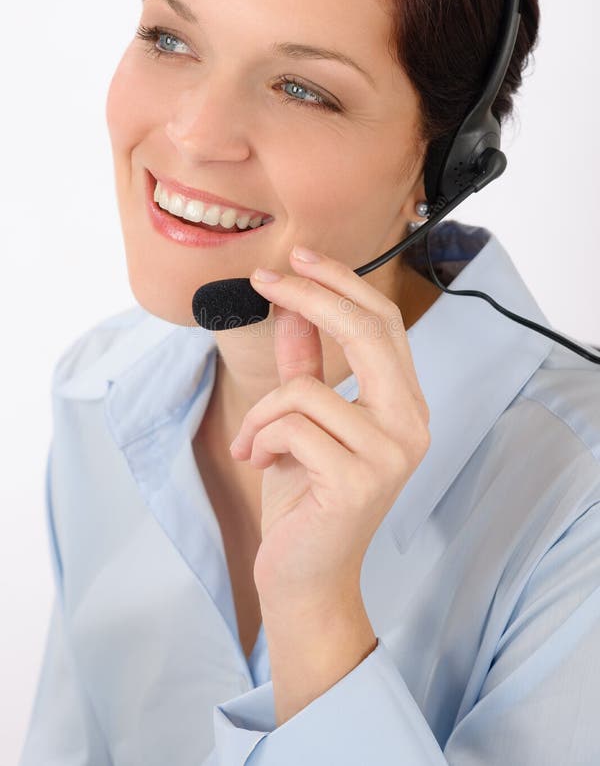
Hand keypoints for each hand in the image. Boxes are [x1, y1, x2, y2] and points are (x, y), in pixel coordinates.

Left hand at [229, 245, 430, 612]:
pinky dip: (259, 438)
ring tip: (251, 443)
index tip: (298, 257)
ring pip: (307, 390)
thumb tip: (290, 305)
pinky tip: (257, 463)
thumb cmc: (306, 498)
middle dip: (311, 295)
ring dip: (262, 412)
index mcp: (404, 404)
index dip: (341, 283)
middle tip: (267, 278)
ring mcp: (391, 454)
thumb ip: (304, 365)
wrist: (304, 577)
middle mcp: (411, 424)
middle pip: (367, 333)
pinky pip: (292, 426)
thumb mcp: (301, 420)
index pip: (383, 323)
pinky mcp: (360, 480)